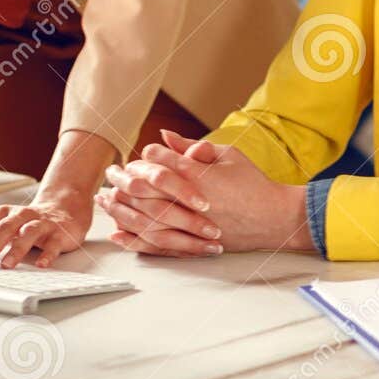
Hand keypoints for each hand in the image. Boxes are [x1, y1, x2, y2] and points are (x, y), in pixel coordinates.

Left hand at [0, 186, 92, 268]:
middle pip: (4, 228)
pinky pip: (53, 244)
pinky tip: (41, 264)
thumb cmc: (28, 221)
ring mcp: (42, 223)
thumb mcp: (2, 222)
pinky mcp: (60, 233)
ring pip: (28, 233)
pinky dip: (47, 254)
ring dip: (16, 249)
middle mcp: (22, 215)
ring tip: (6, 264)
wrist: (64, 209)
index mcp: (4, 213)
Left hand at [98, 130, 310, 255]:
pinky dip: (132, 238)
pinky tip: (118, 233)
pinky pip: (153, 243)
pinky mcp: (190, 243)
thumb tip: (165, 135)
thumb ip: (194, 145)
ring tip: (105, 200)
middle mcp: (187, 199)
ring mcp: (187, 224)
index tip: (142, 156)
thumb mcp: (229, 154)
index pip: (157, 159)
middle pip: (141, 186)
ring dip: (119, 207)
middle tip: (110, 174)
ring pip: (141, 216)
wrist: (273, 218)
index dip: (145, 156)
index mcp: (196, 173)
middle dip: (121, 178)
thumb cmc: (253, 183)